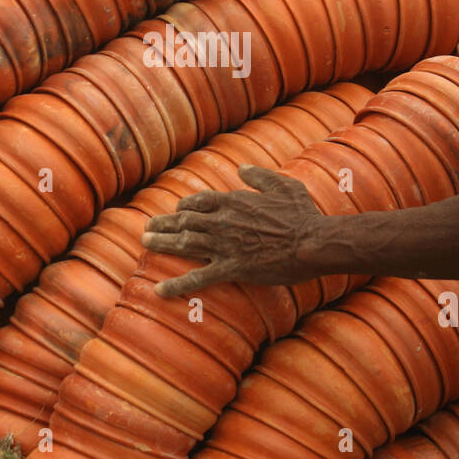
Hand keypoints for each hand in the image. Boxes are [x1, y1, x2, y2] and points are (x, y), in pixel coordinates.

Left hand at [143, 165, 325, 297]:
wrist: (312, 242)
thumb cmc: (302, 214)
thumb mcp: (283, 185)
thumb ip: (260, 176)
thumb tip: (242, 168)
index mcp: (235, 201)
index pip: (199, 201)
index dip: (184, 207)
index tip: (176, 212)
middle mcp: (224, 221)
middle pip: (185, 221)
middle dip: (164, 224)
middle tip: (147, 228)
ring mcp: (225, 245)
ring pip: (185, 243)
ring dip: (162, 243)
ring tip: (145, 244)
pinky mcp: (232, 268)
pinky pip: (199, 277)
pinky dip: (177, 284)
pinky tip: (160, 290)